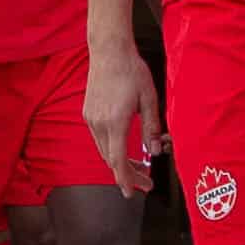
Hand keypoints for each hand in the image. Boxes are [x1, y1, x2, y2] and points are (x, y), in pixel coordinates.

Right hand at [83, 36, 154, 198]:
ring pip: (104, 150)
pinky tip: (125, 147)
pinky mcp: (88, 113)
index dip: (126, 179)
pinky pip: (99, 139)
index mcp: (115, 122)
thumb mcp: (149, 99)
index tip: (132, 193)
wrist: (109, 51)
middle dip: (128, 174)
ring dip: (119, 162)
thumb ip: (152, 127)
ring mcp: (91, 118)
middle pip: (111, 160)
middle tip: (147, 181)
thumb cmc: (132, 71)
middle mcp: (99, 123)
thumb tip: (156, 150)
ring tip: (139, 166)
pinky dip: (112, 149)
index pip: (119, 161)